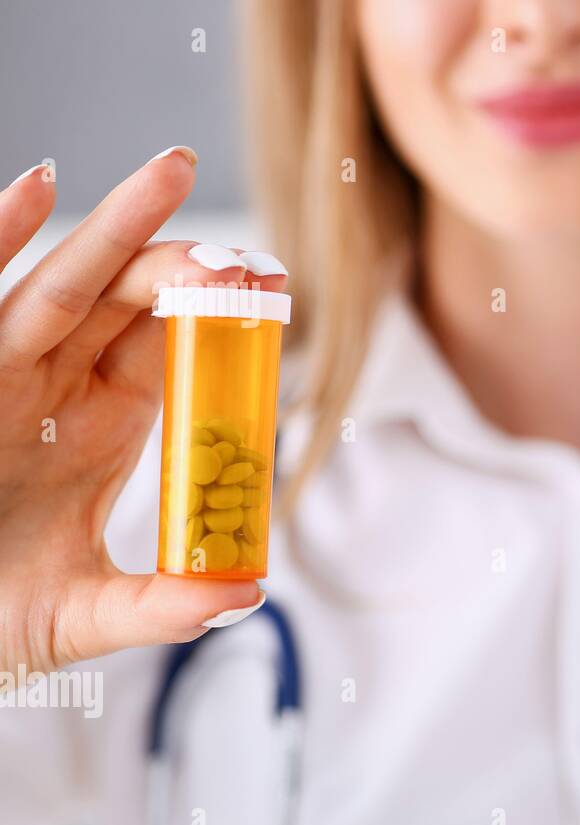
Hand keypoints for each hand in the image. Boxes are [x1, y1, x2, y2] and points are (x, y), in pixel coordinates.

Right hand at [0, 149, 286, 673]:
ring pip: (63, 285)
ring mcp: (1, 373)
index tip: (273, 289)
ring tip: (173, 173)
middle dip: (186, 262)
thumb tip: (245, 592)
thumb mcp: (86, 616)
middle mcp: (54, 386)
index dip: (218, 312)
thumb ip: (162, 607)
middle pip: (128, 300)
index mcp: (102, 424)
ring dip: (117, 227)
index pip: (169, 345)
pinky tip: (37, 182)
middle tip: (247, 245)